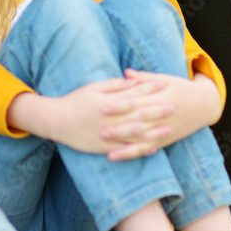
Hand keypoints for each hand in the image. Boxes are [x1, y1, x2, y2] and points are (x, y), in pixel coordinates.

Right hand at [52, 77, 171, 154]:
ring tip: (168, 128)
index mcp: (109, 102)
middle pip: (138, 113)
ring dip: (153, 131)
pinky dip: (140, 149)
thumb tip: (131, 81)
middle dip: (157, 109)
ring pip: (135, 133)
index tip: (165, 84)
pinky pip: (127, 149)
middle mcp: (111, 118)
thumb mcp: (92, 87)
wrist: (56, 120)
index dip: (150, 88)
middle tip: (174, 106)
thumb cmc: (75, 101)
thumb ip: (113, 85)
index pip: (134, 93)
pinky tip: (153, 147)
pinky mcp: (105, 147)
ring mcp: (109, 134)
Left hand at [98, 70, 221, 159]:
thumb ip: (144, 78)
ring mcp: (163, 130)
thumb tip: (125, 72)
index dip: (119, 105)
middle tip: (100, 131)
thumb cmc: (181, 88)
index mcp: (159, 98)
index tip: (103, 107)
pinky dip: (134, 153)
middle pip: (137, 124)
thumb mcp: (164, 79)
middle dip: (119, 129)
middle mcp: (161, 117)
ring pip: (142, 141)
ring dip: (124, 147)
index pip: (136, 102)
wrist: (204, 104)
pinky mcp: (165, 140)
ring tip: (107, 151)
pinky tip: (120, 157)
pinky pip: (148, 149)